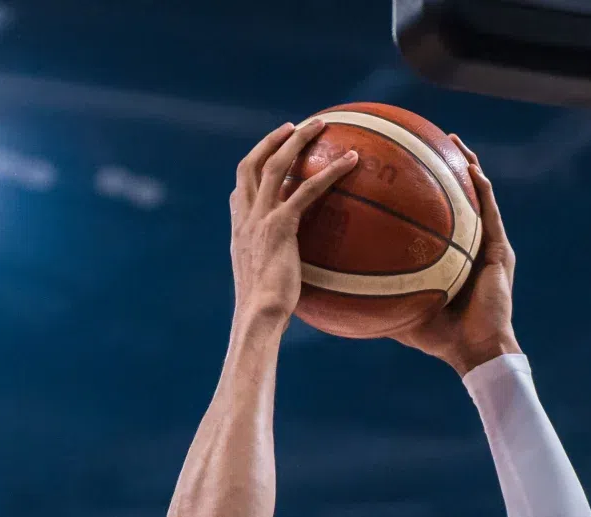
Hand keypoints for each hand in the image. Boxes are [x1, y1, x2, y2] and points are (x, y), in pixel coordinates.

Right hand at [229, 120, 356, 321]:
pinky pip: (306, 189)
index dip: (253, 167)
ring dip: (297, 140)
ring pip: (275, 165)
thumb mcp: (266, 284)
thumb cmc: (266, 312)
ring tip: (320, 125)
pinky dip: (329, 171)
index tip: (269, 155)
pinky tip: (351, 161)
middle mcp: (245, 218)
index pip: (239, 189)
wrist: (258, 317)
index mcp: (239, 230)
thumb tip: (293, 278)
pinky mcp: (280, 226)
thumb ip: (276, 269)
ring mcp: (260, 219)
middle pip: (252, 164)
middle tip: (294, 127)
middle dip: (272, 140)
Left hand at [390, 140, 518, 374]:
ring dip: (466, 166)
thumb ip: (373, 296)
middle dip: (441, 168)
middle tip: (422, 140)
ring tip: (451, 140)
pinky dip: (481, 188)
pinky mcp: (500, 250)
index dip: (417, 193)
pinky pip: (490, 212)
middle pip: (454, 198)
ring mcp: (486, 246)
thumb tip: (334, 292)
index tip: (397, 169)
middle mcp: (467, 246)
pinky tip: (470, 167)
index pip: (430, 217)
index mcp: (446, 256)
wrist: (474, 351)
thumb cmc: (437, 337)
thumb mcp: (398, 310)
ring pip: (477, 196)